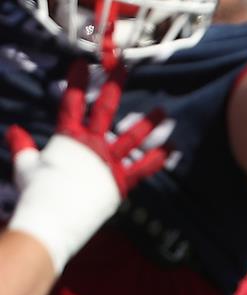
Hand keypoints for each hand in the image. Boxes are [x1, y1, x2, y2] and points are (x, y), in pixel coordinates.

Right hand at [6, 63, 168, 270]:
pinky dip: (157, 159)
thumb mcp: (26, 166)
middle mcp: (90, 145)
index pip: (71, 102)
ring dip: (148, 123)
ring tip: (164, 111)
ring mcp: (107, 162)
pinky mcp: (120, 182)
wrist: (51, 219)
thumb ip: (22, 147)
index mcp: (67, 137)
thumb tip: (13, 132)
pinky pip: (142, 168)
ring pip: (132, 137)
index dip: (76, 81)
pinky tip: (171, 150)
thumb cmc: (36, 193)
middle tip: (124, 68)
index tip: (82, 63)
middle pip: (104, 109)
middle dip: (114, 86)